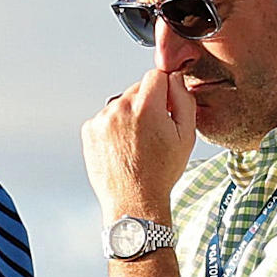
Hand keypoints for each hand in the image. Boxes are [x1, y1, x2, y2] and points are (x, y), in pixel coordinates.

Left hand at [80, 63, 198, 224]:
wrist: (134, 201)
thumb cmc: (161, 172)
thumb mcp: (186, 134)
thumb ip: (184, 99)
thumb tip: (176, 79)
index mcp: (146, 107)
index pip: (156, 75)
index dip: (166, 89)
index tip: (167, 105)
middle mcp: (119, 109)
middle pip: (137, 88)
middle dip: (148, 102)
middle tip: (155, 130)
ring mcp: (101, 120)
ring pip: (121, 103)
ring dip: (130, 115)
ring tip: (138, 142)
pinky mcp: (89, 131)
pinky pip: (106, 117)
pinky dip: (115, 127)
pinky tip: (124, 146)